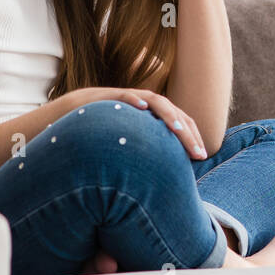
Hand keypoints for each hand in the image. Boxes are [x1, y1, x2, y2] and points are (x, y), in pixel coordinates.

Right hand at [71, 87, 207, 159]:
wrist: (72, 114)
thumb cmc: (103, 135)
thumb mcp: (129, 146)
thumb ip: (146, 154)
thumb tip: (164, 179)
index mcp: (152, 117)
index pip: (179, 123)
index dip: (192, 137)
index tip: (201, 156)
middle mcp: (145, 105)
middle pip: (174, 113)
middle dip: (188, 133)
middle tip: (199, 153)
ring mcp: (129, 99)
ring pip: (155, 102)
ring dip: (169, 115)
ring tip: (180, 130)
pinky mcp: (109, 96)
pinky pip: (124, 95)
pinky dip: (134, 100)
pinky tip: (143, 109)